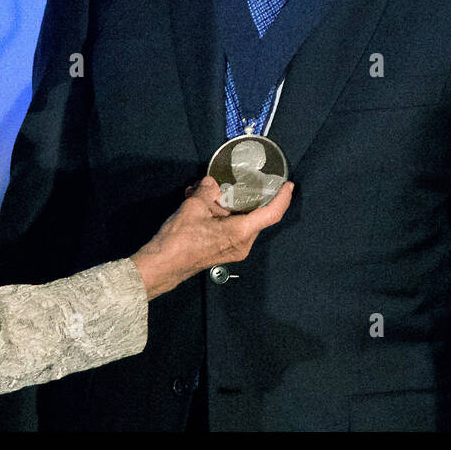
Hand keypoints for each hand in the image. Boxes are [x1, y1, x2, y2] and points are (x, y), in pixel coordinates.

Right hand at [129, 176, 292, 298]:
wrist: (162, 265)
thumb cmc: (178, 242)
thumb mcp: (194, 206)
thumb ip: (207, 190)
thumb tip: (211, 183)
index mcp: (240, 233)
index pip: (271, 214)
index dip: (283, 198)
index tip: (288, 186)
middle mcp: (242, 244)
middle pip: (254, 215)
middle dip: (242, 197)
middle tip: (230, 184)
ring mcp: (233, 251)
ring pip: (241, 222)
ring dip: (227, 206)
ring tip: (206, 195)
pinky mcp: (223, 252)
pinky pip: (231, 230)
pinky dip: (221, 216)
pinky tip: (202, 207)